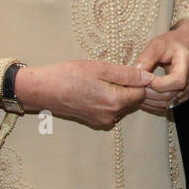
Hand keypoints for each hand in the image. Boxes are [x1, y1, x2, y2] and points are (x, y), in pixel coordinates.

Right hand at [14, 60, 152, 127]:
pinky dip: (108, 99)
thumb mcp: (99, 67)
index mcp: (113, 101)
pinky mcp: (94, 121)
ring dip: (118, 93)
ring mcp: (101, 120)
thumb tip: (148, 77)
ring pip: (122, 105)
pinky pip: (110, 109)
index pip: (142, 93)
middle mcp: (110, 115)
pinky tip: (95, 88)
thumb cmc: (66, 75)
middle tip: (113, 73)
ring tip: (101, 80)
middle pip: (133, 100)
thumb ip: (126, 74)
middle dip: (129, 87)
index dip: (139, 80)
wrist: (40, 90)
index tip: (128, 70)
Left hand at [135, 19, 188, 112]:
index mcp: (186, 64)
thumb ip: (147, 57)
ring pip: (168, 103)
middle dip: (149, 93)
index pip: (176, 81)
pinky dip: (154, 104)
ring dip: (150, 101)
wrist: (186, 44)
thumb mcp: (158, 44)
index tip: (142, 79)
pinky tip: (143, 98)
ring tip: (135, 94)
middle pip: (170, 94)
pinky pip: (168, 104)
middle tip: (133, 88)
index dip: (158, 84)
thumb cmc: (172, 42)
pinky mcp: (182, 95)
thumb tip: (134, 72)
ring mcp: (187, 89)